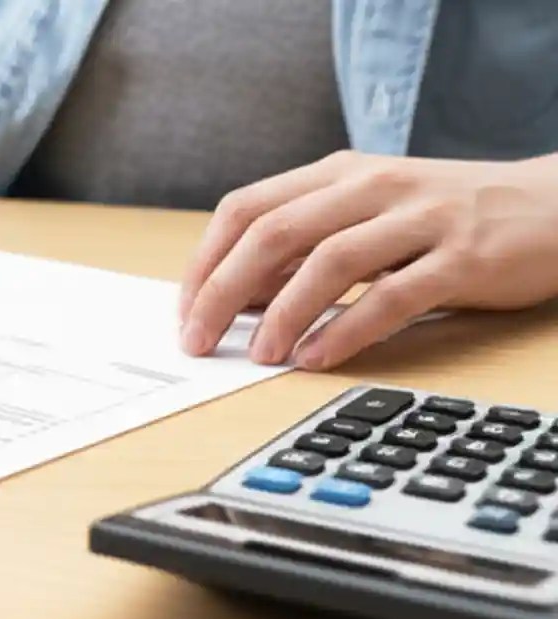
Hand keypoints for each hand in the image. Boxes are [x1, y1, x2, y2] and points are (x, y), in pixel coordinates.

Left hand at [178, 150, 557, 369]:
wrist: (553, 206)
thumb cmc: (444, 217)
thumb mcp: (367, 215)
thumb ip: (305, 247)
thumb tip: (236, 299)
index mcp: (338, 173)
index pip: (246, 208)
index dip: (205, 262)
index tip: (184, 311)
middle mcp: (372, 186)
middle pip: (273, 233)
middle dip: (222, 291)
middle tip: (198, 340)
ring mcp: (419, 219)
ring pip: (328, 262)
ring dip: (281, 314)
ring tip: (258, 354)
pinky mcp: (461, 258)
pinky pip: (392, 296)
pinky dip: (346, 330)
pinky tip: (317, 358)